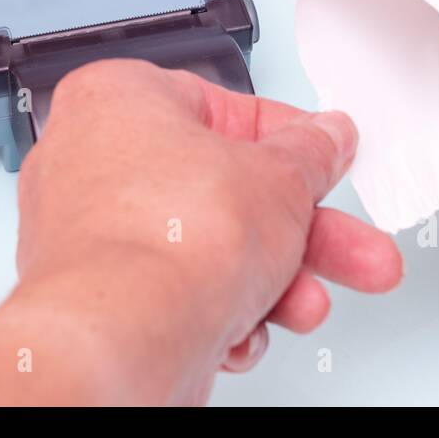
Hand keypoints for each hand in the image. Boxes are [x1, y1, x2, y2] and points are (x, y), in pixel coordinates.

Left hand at [0, 59, 402, 406]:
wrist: (126, 337)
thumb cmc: (168, 239)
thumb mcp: (280, 178)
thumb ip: (311, 154)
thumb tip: (324, 139)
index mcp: (120, 100)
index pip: (224, 108)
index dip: (290, 139)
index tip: (326, 157)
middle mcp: (93, 160)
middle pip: (224, 189)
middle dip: (300, 228)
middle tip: (346, 242)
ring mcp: (91, 234)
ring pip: (205, 248)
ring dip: (271, 279)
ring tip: (309, 302)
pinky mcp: (101, 297)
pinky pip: (176, 293)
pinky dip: (218, 311)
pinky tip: (242, 328)